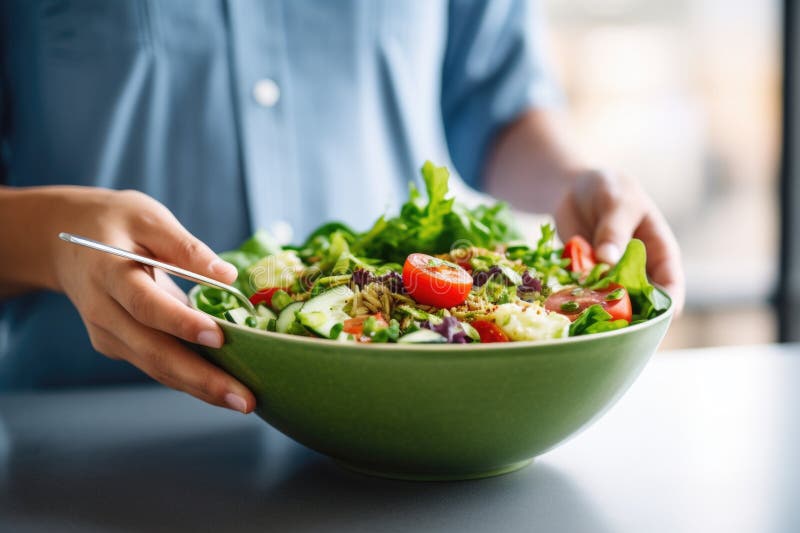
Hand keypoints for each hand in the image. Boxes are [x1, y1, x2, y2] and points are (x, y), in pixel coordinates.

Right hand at [44, 188, 254, 411]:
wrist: (65, 240)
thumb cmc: (118, 223)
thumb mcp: (150, 218)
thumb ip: (186, 247)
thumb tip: (228, 276)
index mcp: (109, 273)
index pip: (146, 305)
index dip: (181, 324)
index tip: (219, 338)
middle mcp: (104, 312)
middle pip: (153, 351)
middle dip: (200, 379)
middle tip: (244, 399)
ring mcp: (107, 334)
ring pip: (156, 367)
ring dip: (200, 388)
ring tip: (243, 402)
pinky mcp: (117, 345)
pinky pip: (156, 365)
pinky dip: (189, 379)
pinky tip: (223, 389)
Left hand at [555, 170, 685, 313]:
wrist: (574, 188)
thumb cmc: (609, 189)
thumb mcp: (616, 203)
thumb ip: (613, 230)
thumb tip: (608, 260)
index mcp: (660, 253)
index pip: (671, 285)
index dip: (666, 305)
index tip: (653, 320)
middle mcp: (639, 271)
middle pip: (641, 303)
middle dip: (628, 314)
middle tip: (610, 320)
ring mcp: (611, 278)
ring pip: (611, 304)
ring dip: (598, 310)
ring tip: (582, 312)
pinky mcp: (586, 279)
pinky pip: (584, 296)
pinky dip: (575, 301)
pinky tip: (563, 303)